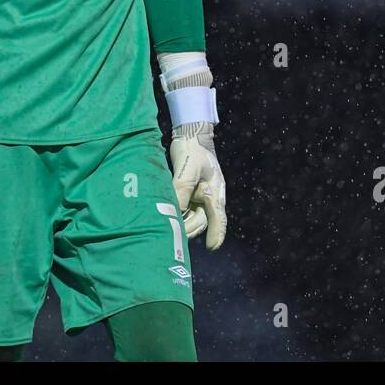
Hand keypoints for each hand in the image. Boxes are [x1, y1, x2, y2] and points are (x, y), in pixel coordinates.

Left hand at [170, 126, 226, 249]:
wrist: (190, 137)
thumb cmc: (193, 151)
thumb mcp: (188, 170)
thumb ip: (182, 191)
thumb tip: (174, 211)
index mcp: (215, 193)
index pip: (218, 218)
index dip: (216, 233)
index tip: (211, 247)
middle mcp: (209, 198)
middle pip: (200, 221)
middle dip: (189, 229)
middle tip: (175, 235)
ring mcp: (199, 197)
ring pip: (191, 218)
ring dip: (182, 223)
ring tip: (168, 227)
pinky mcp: (189, 195)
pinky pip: (184, 210)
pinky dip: (177, 214)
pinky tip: (166, 216)